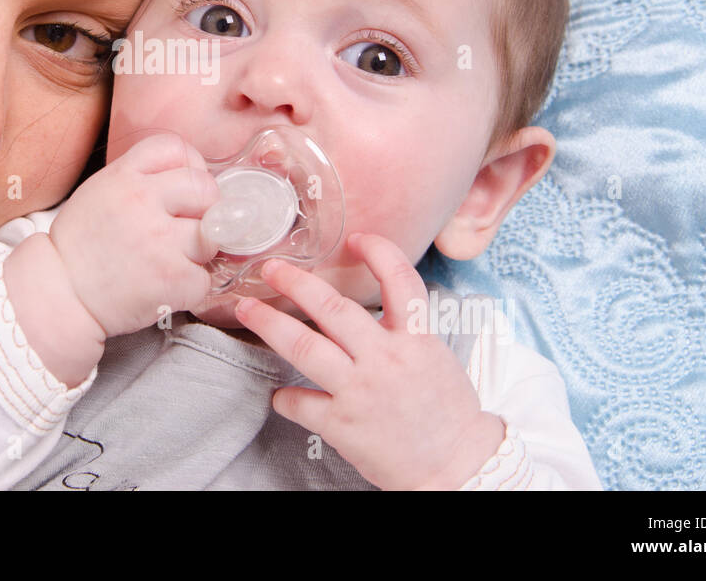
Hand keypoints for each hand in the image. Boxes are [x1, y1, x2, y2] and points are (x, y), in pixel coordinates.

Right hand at [47, 133, 218, 339]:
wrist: (58, 297)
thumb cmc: (80, 248)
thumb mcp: (99, 193)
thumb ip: (140, 180)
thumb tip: (190, 182)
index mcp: (124, 177)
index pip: (176, 149)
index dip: (189, 168)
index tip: (184, 191)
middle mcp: (142, 201)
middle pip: (205, 188)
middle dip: (204, 210)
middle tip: (185, 230)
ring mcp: (159, 240)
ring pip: (211, 235)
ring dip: (198, 253)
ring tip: (171, 262)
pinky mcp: (172, 278)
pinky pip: (205, 278)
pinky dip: (191, 288)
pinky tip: (166, 288)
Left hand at [233, 233, 505, 489]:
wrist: (458, 467)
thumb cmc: (446, 411)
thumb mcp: (434, 356)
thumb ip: (403, 327)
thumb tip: (366, 302)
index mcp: (417, 340)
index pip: (400, 282)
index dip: (379, 253)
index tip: (356, 238)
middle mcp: (386, 360)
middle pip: (333, 308)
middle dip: (296, 282)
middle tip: (270, 267)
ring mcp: (361, 392)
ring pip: (304, 346)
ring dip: (269, 323)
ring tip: (247, 309)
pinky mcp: (342, 425)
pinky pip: (299, 402)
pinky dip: (284, 398)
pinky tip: (280, 396)